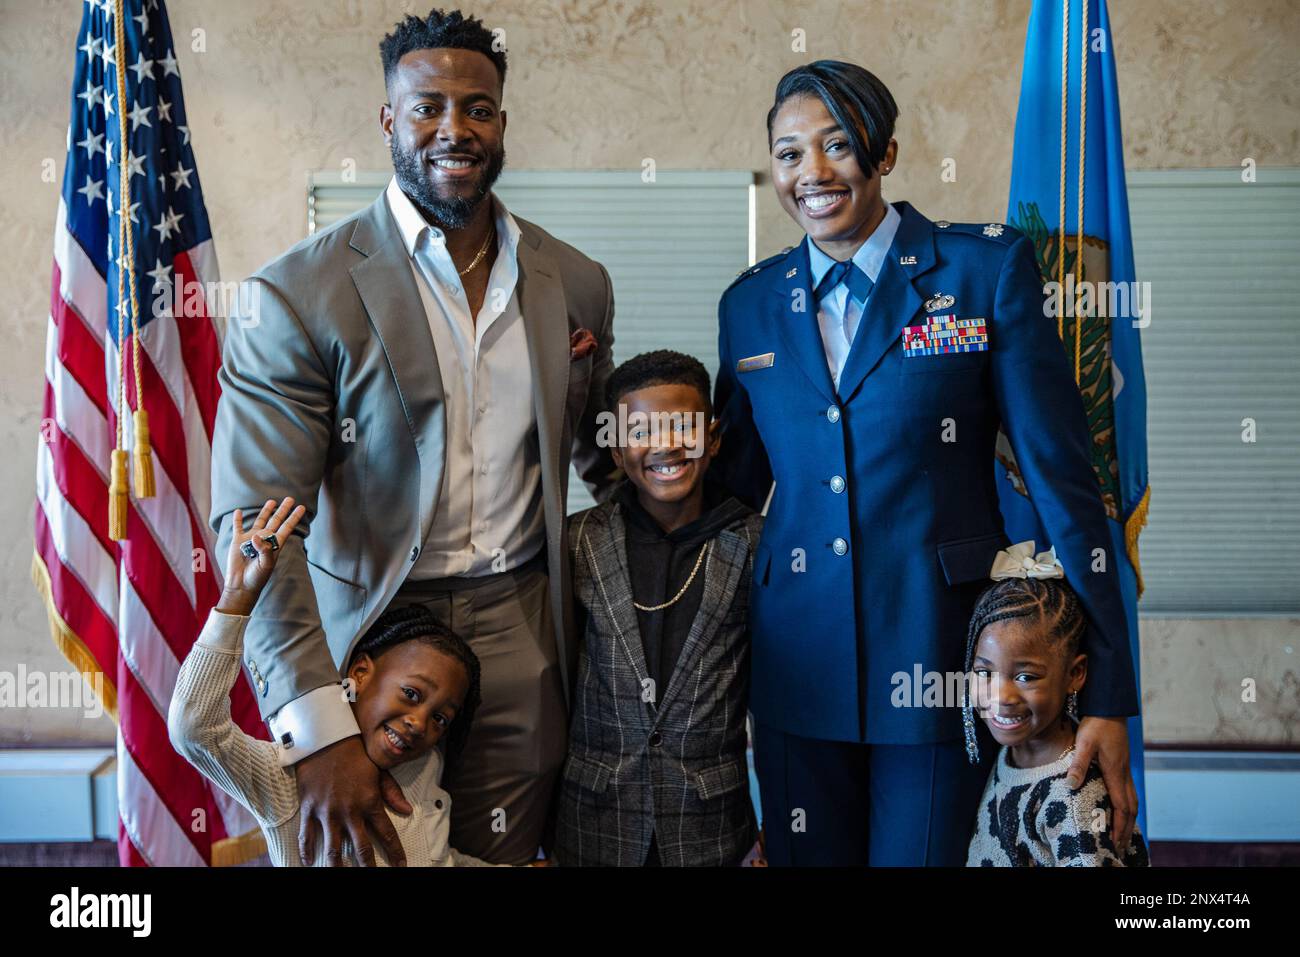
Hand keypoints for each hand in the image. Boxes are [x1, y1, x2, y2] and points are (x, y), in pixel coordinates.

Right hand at [216, 498, 305, 615]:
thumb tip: (256, 536)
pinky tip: (238, 511)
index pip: (286, 527)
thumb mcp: (265, 564)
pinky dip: (237, 519)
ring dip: (265, 511)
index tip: (302, 507)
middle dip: (283, 510)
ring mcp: (251, 539)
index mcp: (275, 544)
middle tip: (290, 498)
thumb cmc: (257, 577)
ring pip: (260, 521)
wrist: (242, 585)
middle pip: (276, 521)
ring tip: (272, 501)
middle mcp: (265, 539)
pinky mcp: (238, 541)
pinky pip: (238, 527)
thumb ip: (264, 550)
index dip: (294, 517)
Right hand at [295, 735, 411, 866]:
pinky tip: (308, 864)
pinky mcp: (310, 809)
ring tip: (340, 876)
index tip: (400, 866)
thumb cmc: (355, 753)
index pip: (387, 834)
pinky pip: (306, 836)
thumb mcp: (379, 770)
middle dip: (368, 867)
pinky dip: (306, 852)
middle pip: (361, 849)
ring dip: (338, 867)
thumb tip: (407, 811)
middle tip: (373, 877)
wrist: (325, 739)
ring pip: (333, 849)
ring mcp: (328, 813)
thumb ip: (392, 793)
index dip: (395, 852)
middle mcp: (350, 812)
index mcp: (370, 802)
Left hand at [1067, 715, 1137, 852]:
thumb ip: (1078, 764)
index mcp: (1116, 773)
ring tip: (1122, 832)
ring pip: (1132, 799)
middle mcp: (1124, 773)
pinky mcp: (1122, 763)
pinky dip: (1127, 805)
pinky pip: (1129, 790)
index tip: (1115, 843)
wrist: (1110, 706)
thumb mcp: (1084, 743)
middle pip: (1131, 808)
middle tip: (1119, 846)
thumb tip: (1070, 785)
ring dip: (1128, 818)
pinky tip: (1120, 807)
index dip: (1120, 827)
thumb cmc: (1096, 724)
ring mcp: (1125, 768)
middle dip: (1126, 828)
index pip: (1122, 807)